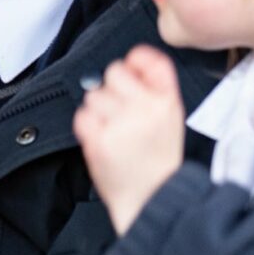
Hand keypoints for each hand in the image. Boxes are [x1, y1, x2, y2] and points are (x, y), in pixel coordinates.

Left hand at [74, 46, 185, 235]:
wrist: (150, 197)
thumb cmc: (157, 158)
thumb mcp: (171, 117)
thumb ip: (155, 86)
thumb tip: (134, 58)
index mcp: (167, 102)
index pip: (149, 60)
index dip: (135, 61)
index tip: (131, 70)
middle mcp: (145, 109)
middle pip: (114, 73)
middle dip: (112, 89)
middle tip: (120, 112)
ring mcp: (121, 124)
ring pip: (94, 95)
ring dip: (98, 110)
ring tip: (113, 130)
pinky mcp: (99, 140)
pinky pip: (82, 116)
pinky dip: (87, 126)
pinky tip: (102, 138)